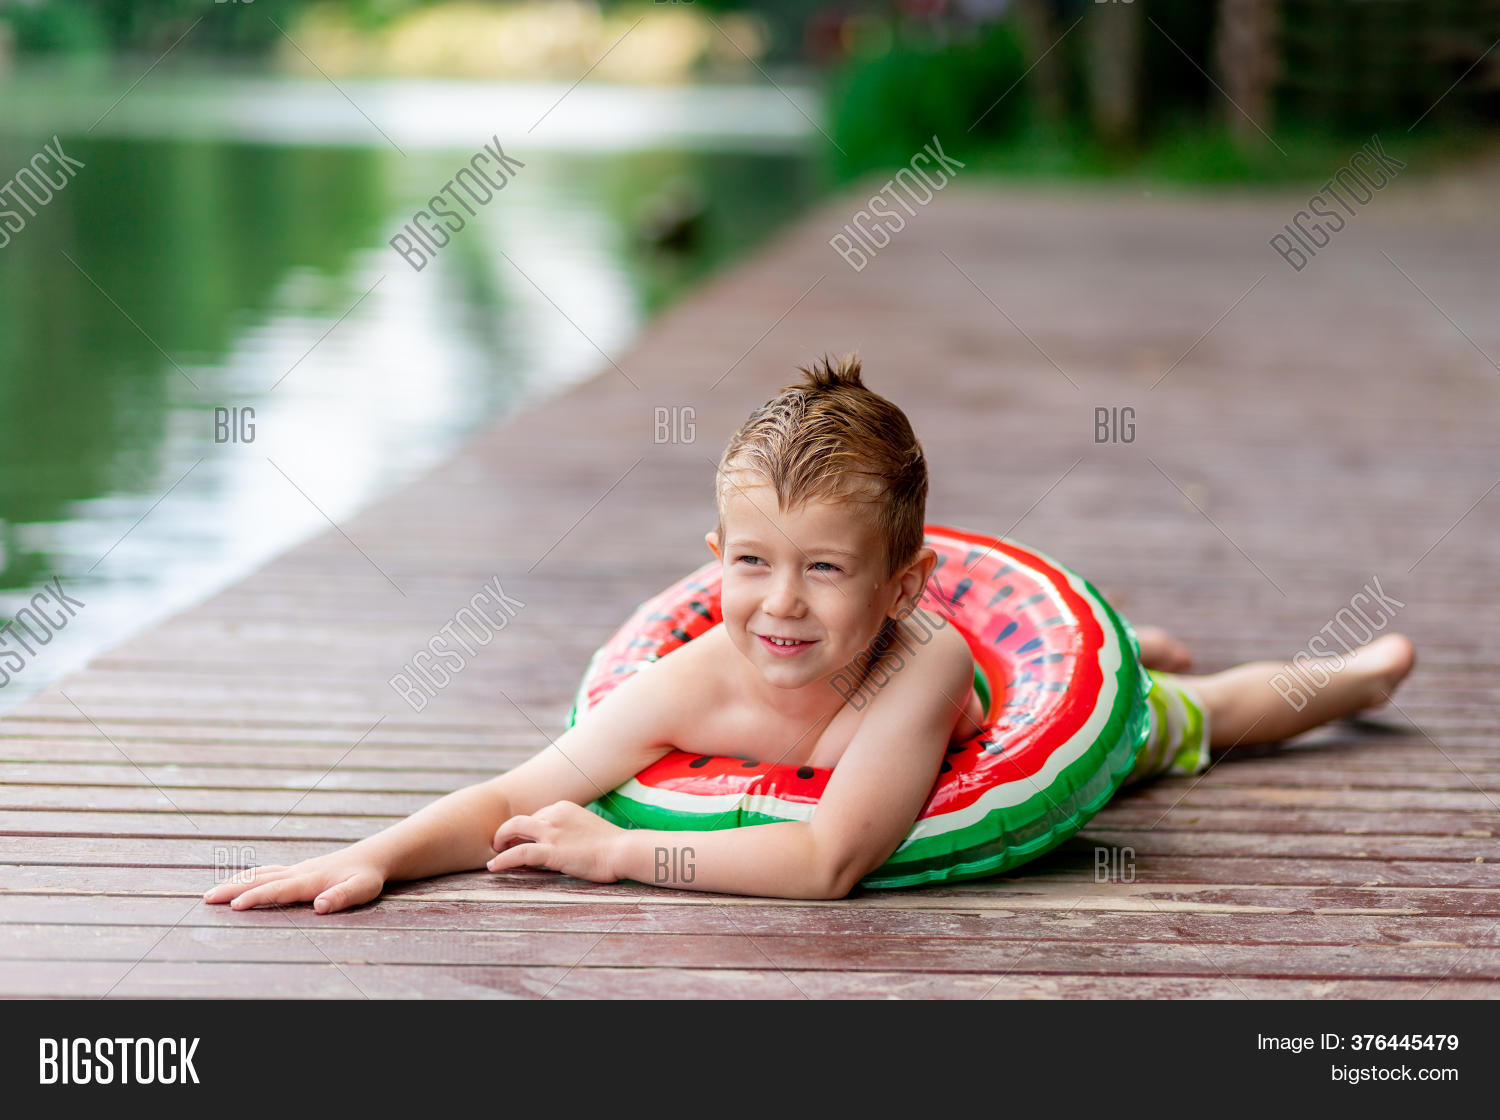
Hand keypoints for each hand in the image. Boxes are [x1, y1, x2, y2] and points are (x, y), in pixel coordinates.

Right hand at [202, 851, 386, 914]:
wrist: (373, 856)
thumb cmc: (368, 876)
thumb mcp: (362, 889)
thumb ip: (342, 897)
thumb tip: (320, 906)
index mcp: (311, 880)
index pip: (279, 889)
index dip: (256, 897)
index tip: (234, 905)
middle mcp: (299, 872)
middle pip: (262, 879)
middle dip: (234, 889)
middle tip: (207, 899)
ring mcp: (296, 869)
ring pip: (261, 874)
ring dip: (236, 882)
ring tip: (212, 892)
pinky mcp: (297, 869)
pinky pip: (267, 872)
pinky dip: (249, 876)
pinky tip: (239, 881)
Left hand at [487, 801, 622, 882]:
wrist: (623, 850)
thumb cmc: (611, 845)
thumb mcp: (587, 828)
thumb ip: (569, 830)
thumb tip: (560, 844)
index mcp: (563, 807)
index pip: (536, 815)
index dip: (525, 830)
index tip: (519, 840)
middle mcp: (554, 814)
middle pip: (521, 820)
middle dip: (507, 831)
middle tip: (499, 844)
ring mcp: (552, 831)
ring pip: (514, 829)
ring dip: (500, 841)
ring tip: (493, 853)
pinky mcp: (551, 850)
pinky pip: (519, 853)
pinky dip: (502, 859)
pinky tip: (493, 867)